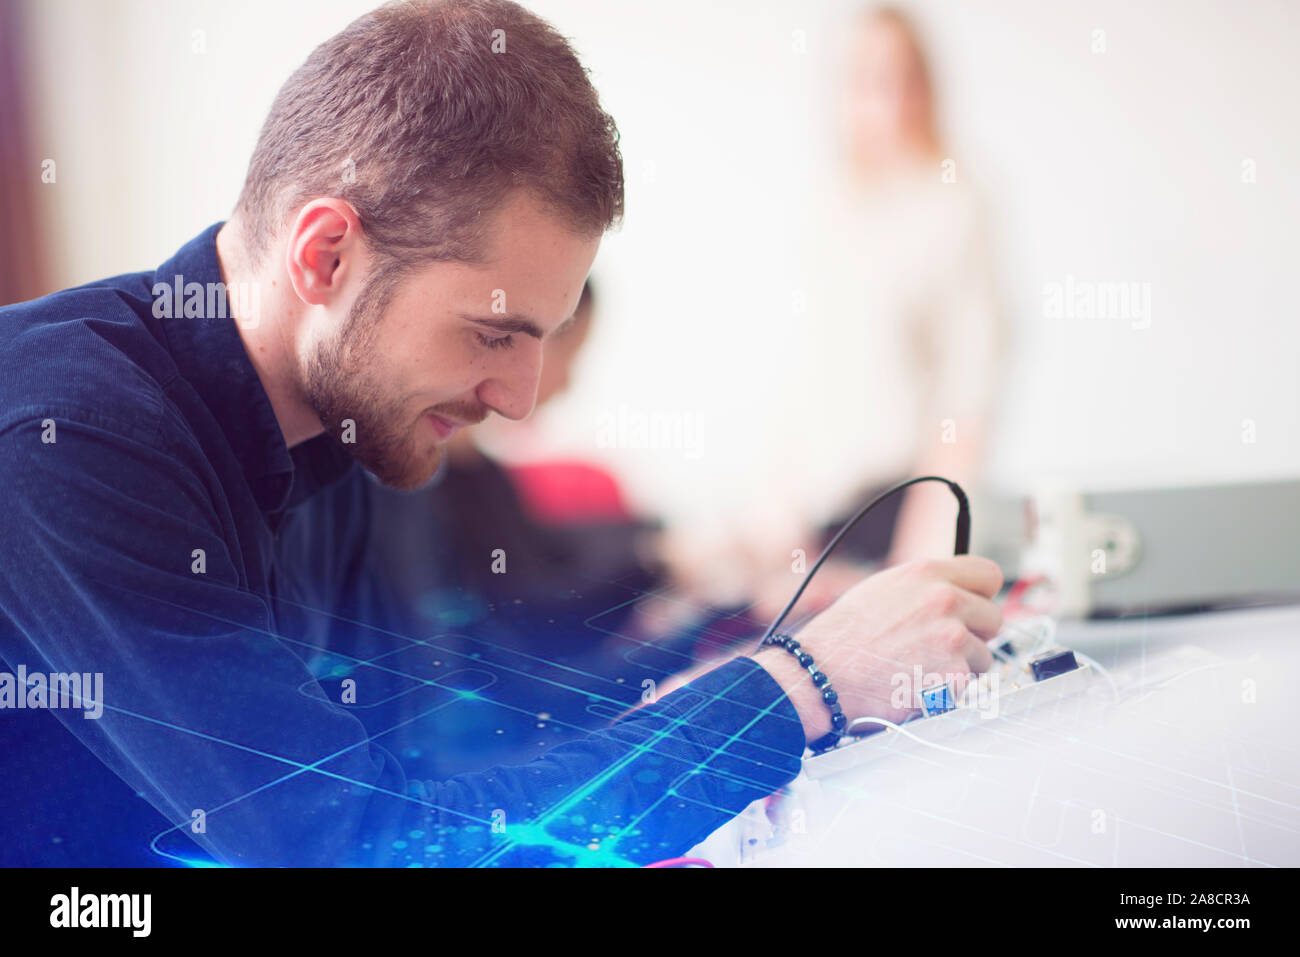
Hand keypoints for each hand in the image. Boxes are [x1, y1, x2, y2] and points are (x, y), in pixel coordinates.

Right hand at [752, 556, 1003, 742]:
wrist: (822, 676)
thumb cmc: (844, 637)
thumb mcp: (883, 589)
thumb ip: (926, 587)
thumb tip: (958, 593)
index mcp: (927, 573)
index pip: (988, 574)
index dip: (980, 594)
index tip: (973, 606)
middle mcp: (945, 601)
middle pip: (994, 617)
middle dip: (974, 633)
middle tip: (942, 645)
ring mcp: (953, 640)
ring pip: (983, 655)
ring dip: (960, 665)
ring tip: (920, 667)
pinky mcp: (954, 677)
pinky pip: (968, 685)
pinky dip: (947, 690)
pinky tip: (916, 684)